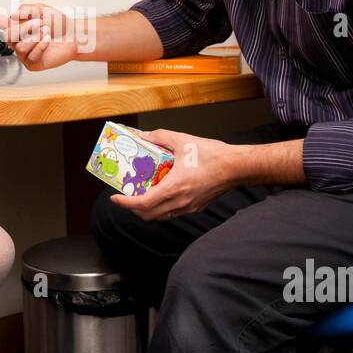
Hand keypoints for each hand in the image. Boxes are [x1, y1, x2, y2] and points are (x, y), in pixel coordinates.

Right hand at [0, 2, 77, 70]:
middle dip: (25, 27)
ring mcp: (24, 54)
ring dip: (35, 37)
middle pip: (9, 35)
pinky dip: (40, 46)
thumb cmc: (58, 24)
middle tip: (39, 22)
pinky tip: (47, 41)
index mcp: (17, 27)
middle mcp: (18, 41)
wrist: (74, 36)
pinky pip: (30, 55)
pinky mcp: (32, 64)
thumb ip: (25, 10)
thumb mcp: (41, 9)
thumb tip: (10, 15)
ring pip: (19, 47)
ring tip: (46, 32)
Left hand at [109, 129, 240, 222]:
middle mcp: (179, 202)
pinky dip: (161, 207)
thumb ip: (161, 137)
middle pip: (148, 215)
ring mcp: (188, 207)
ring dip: (147, 209)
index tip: (115, 198)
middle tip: (126, 196)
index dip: (125, 203)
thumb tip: (145, 136)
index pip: (142, 204)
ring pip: (161, 216)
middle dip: (133, 208)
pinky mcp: (196, 207)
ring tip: (141, 195)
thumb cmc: (214, 156)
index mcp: (174, 188)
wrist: (237, 167)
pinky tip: (161, 193)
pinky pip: (173, 213)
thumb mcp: (183, 140)